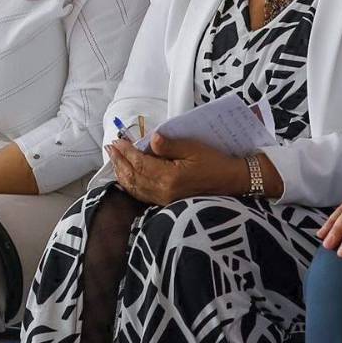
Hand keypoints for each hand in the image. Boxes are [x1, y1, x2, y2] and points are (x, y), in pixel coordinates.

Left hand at [106, 133, 246, 205]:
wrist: (231, 181)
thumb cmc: (214, 162)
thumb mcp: (193, 148)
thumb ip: (169, 145)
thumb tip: (150, 139)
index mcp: (169, 177)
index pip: (140, 163)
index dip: (126, 152)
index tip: (118, 140)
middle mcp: (163, 191)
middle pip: (133, 176)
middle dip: (119, 161)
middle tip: (110, 148)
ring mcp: (164, 200)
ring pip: (135, 188)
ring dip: (122, 173)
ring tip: (114, 160)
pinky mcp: (166, 203)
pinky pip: (142, 195)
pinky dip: (131, 185)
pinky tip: (126, 177)